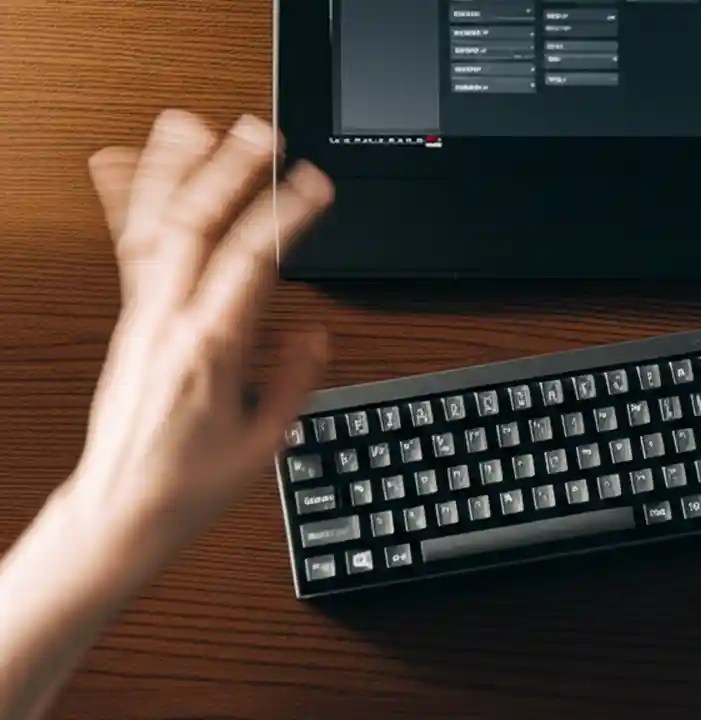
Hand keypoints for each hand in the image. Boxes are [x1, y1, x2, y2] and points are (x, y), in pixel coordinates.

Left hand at [74, 109, 332, 540]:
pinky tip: (124, 168)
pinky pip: (130, 251)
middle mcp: (168, 324)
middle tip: (257, 132)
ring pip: (155, 229)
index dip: (283, 216)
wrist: (119, 509)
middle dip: (229, 172)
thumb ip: (292, 381)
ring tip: (188, 124)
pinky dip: (129, 205)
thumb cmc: (188, 484)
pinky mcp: (128, 322)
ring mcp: (142, 318)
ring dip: (173, 171)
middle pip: (196, 228)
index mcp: (210, 351)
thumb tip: (313, 337)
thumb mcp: (263, 442)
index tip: (311, 185)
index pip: (251, 264)